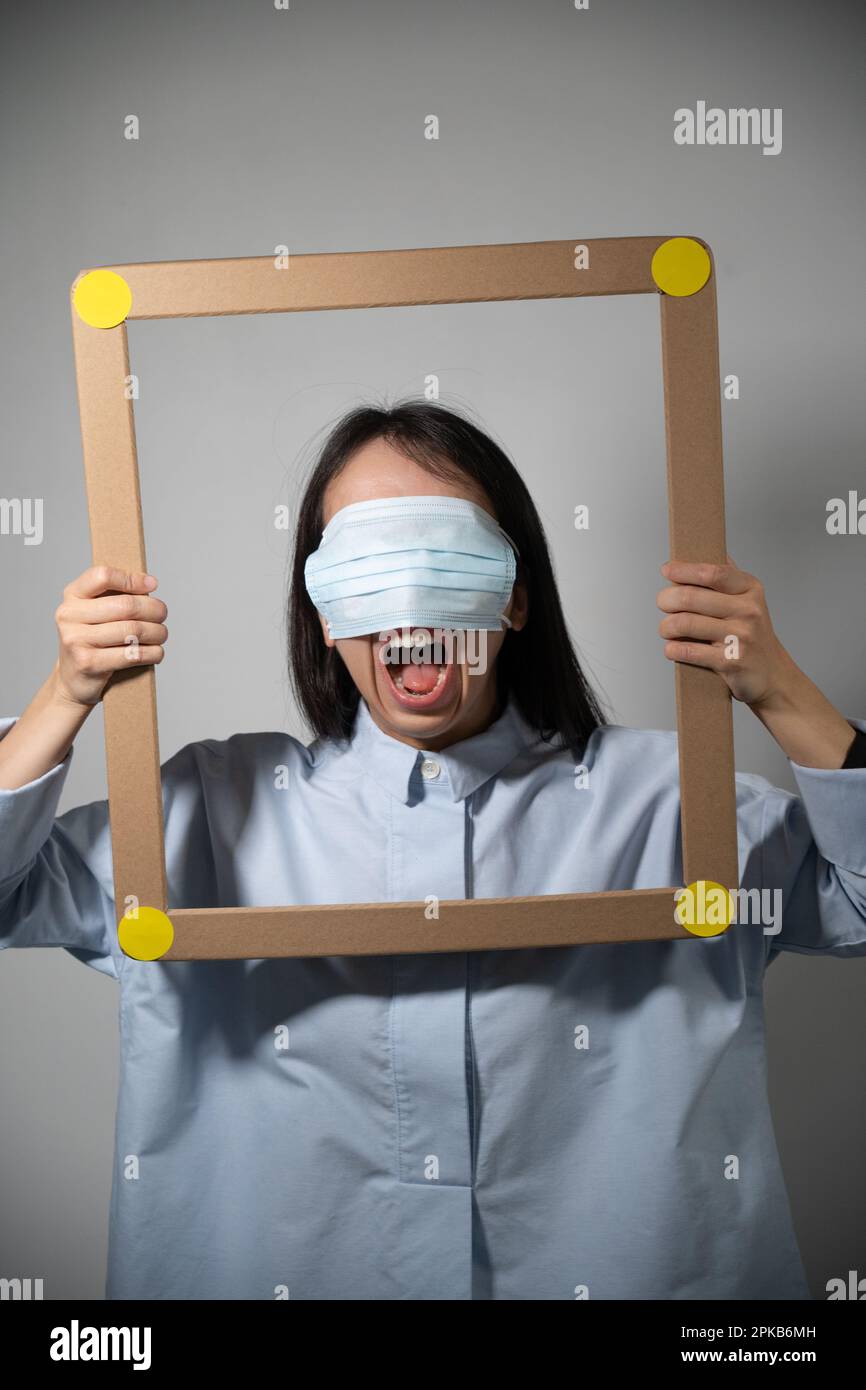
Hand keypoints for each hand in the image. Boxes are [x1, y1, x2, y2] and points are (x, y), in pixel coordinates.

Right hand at [53, 565, 167, 706]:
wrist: (72, 679)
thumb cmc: (92, 641)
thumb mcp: (95, 612)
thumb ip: (116, 595)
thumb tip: (150, 582)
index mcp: (72, 595)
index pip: (102, 576)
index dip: (132, 579)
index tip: (152, 585)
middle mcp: (69, 615)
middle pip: (125, 605)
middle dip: (153, 609)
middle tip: (163, 614)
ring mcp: (76, 640)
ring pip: (132, 630)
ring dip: (157, 632)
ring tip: (162, 634)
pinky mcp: (88, 663)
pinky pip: (132, 654)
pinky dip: (152, 653)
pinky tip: (156, 652)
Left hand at [656, 555, 791, 705]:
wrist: (773, 675)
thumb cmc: (751, 635)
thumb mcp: (748, 600)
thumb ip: (727, 577)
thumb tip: (703, 549)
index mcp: (750, 590)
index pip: (712, 572)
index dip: (684, 570)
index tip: (666, 570)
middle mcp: (748, 610)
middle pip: (690, 598)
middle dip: (666, 600)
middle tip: (662, 604)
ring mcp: (741, 637)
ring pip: (684, 624)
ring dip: (666, 627)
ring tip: (666, 630)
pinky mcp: (731, 661)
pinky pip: (689, 651)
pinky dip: (673, 650)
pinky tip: (671, 648)